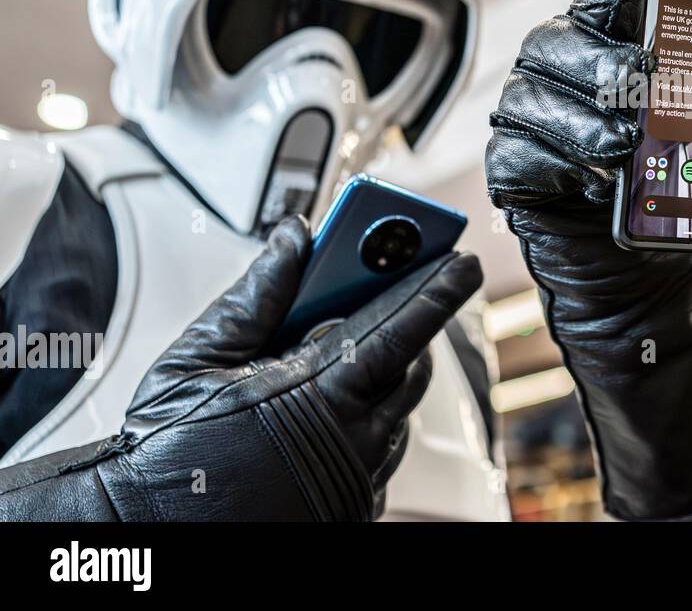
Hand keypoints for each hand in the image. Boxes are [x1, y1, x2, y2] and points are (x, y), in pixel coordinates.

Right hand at [0, 217, 481, 520]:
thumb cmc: (167, 452)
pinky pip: (385, 449)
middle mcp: (349, 436)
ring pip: (400, 408)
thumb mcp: (197, 359)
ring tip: (357, 346)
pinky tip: (338, 405)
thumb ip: (254, 296)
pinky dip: (374, 419)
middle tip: (420, 287)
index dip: (436, 291)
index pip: (398, 328)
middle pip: (411, 365)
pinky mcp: (357, 503)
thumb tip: (293, 240)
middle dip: (417, 324)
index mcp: (314, 390)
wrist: (151, 532)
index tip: (460, 262)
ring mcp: (357, 475)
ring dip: (390, 373)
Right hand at [485, 0, 691, 518]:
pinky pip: (516, 156)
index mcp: (611, 46)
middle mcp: (562, 75)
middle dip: (601, 62)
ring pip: (534, 98)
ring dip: (582, 120)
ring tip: (623, 146)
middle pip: (558, 41)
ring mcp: (532, 122)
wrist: (647, 270)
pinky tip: (593, 181)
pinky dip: (555, 163)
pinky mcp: (514, 173)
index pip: (602, 3)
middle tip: (643, 85)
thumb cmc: (678, 185)